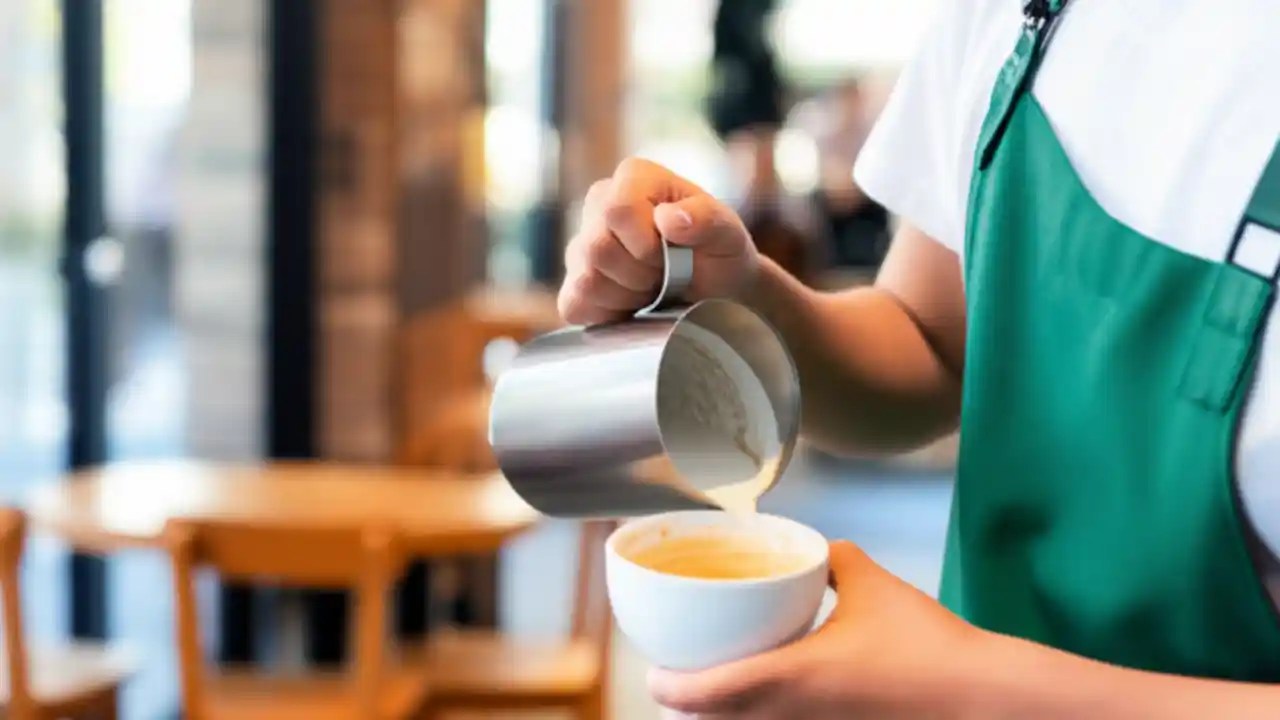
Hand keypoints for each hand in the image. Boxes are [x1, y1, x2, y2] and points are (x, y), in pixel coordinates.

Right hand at [559, 157, 758, 324]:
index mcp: (634, 178)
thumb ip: (706, 219)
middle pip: (596, 248)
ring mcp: (581, 244)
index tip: (671, 254)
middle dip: (639, 274)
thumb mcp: (728, 234)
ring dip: (627, 296)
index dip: (645, 244)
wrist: (716, 291)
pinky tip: (632, 304)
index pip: (617, 210)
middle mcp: (599, 204)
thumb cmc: (719, 254)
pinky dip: (608, 314)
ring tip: (651, 287)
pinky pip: (574, 305)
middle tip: (665, 274)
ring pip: (586, 280)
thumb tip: (668, 219)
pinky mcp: (574, 284)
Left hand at [649, 541, 983, 719]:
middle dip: (690, 702)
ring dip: (725, 714)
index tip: (654, 669)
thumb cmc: (925, 645)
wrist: (981, 701)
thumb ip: (833, 558)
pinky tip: (776, 702)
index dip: (666, 685)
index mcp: (784, 679)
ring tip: (722, 685)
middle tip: (683, 671)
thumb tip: (816, 546)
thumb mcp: (870, 585)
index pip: (698, 695)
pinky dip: (763, 719)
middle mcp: (790, 718)